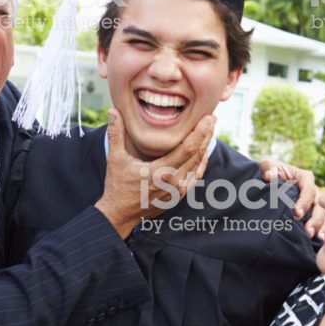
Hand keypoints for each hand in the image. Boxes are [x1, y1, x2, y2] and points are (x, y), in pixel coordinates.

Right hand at [95, 109, 213, 237]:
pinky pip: (195, 176)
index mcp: (161, 172)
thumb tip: (112, 110)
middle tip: (211, 118)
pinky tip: (202, 152)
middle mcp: (174, 182)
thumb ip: (116, 134)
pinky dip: (201, 162)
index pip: (188, 149)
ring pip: (199, 165)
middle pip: (198, 154)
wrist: (120, 215)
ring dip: (205, 147)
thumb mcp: (115, 159)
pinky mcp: (179, 196)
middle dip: (206, 135)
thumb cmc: (117, 187)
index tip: (207, 118)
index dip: (200, 132)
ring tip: (209, 130)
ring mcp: (178, 191)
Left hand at [259, 158, 324, 238]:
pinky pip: (320, 224)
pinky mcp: (312, 215)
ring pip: (322, 216)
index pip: (308, 190)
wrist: (266, 184)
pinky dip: (320, 232)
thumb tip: (271, 175)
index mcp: (305, 178)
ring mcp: (314, 204)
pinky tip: (318, 241)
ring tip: (314, 238)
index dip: (304, 202)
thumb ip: (268, 167)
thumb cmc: (268, 173)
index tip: (296, 213)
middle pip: (320, 205)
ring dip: (319, 227)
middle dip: (316, 219)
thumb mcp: (267, 166)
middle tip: (308, 231)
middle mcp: (313, 191)